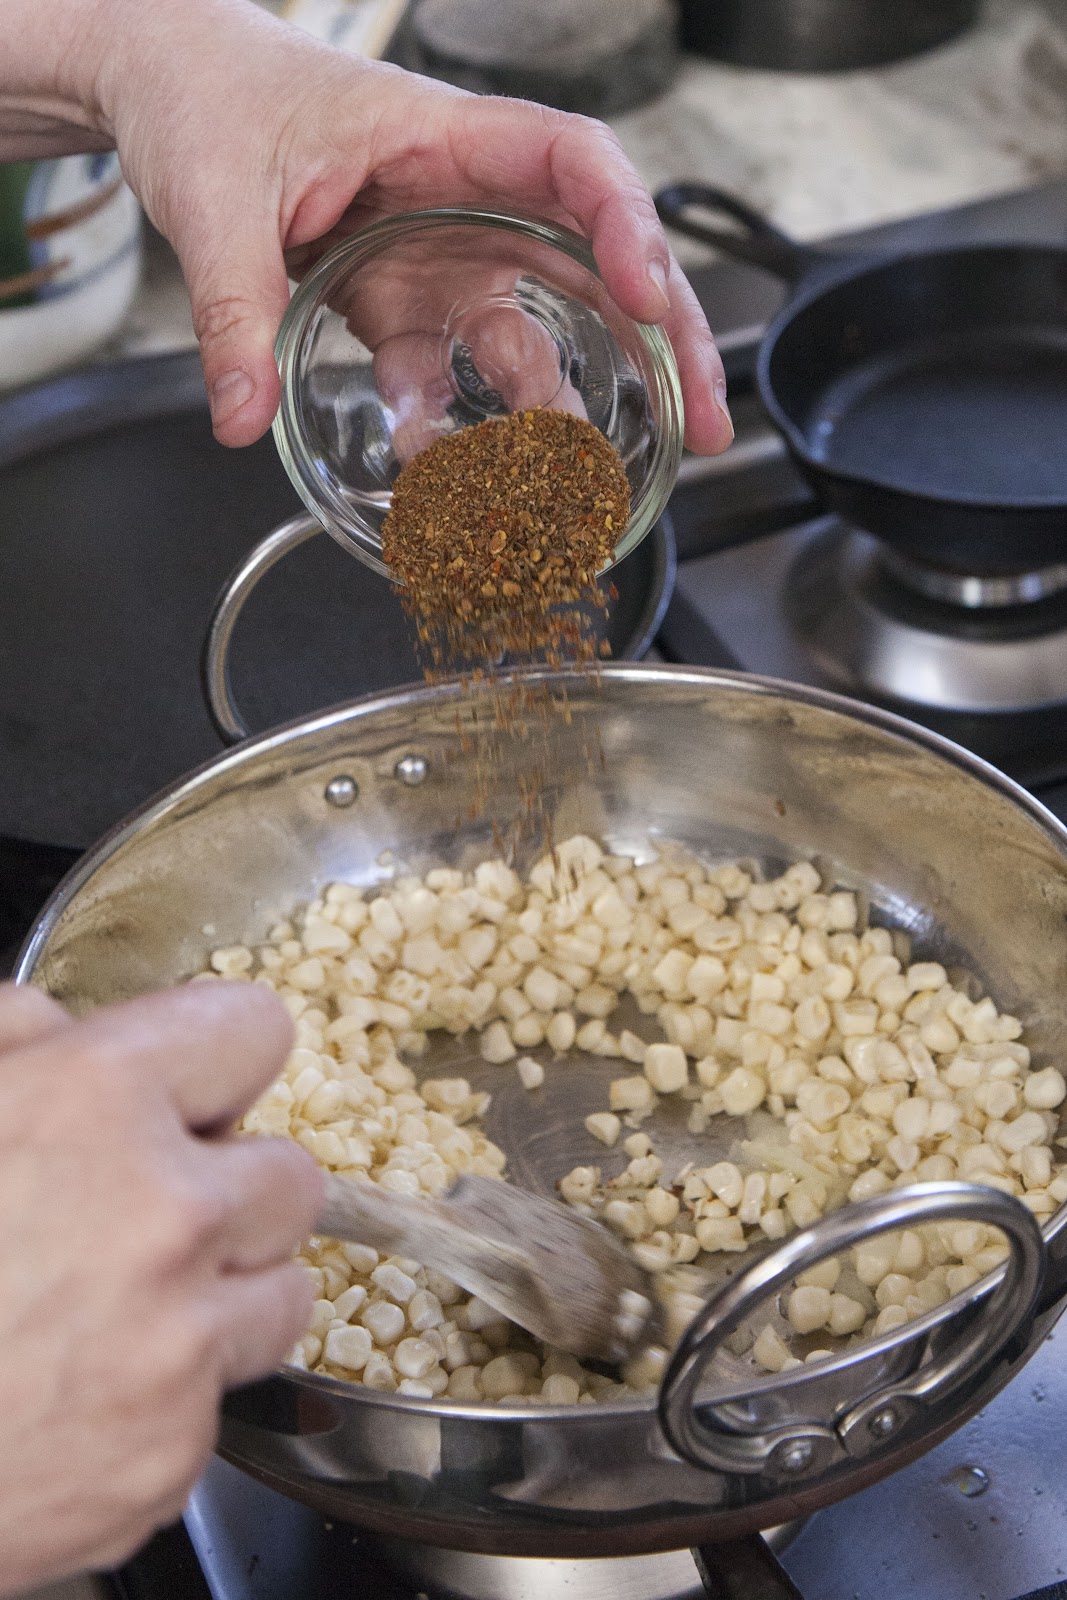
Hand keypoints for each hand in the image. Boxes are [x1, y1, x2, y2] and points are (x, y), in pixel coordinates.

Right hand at [0, 980, 320, 1594]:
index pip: (254, 1030)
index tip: (194, 1090)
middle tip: (144, 1218)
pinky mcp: (168, 1459)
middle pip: (291, 1175)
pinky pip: (217, 1407)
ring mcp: (175, 1350)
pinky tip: (75, 1396)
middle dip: (226, 1192)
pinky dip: (164, 1402)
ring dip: (222, 1296)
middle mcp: (161, 1218)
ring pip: (284, 1293)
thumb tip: (63, 1025)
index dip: (216, 1059)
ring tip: (119, 1310)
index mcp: (93, 1104)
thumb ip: (9, 1037)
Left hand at [4, 0, 731, 455]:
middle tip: (703, 421)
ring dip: (561, 412)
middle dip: (661, 341)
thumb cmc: (213, 98)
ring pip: (532, 335)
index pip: (574, 162)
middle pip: (595, 261)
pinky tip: (455, 483)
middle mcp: (465, 202)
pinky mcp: (404, 306)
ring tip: (587, 484)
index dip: (628, 223)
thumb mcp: (216, 197)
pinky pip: (445, 375)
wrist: (174, 91)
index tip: (648, 292)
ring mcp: (441, 259)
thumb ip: (234, 307)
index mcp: (445, 138)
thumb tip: (242, 414)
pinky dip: (455, 431)